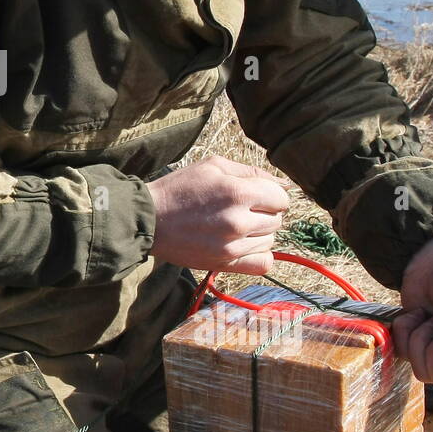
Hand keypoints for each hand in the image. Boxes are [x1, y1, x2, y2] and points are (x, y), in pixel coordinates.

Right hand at [148, 155, 289, 275]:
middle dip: (263, 212)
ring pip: (270, 240)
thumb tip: (283, 184)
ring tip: (236, 226)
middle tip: (240, 209)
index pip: (281, 198)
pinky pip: (263, 264)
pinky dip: (259, 254)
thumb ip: (251, 172)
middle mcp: (238, 221)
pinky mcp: (224, 264)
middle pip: (277, 220)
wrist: (149, 220)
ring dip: (259, 233)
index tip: (256, 195)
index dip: (270, 194)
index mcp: (237, 192)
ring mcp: (232, 247)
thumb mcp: (213, 167)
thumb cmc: (179, 189)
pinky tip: (244, 245)